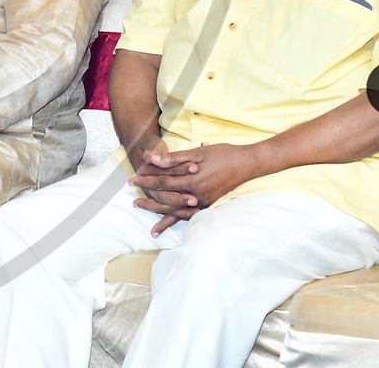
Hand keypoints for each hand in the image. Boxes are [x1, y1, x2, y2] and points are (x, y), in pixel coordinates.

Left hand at [130, 143, 260, 233]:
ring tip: (145, 216)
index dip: (146, 181)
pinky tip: (166, 226)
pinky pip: (188, 216)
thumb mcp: (197, 153)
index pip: (162, 182)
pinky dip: (176, 220)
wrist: (246, 164)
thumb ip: (174, 159)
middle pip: (166, 199)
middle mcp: (196, 195)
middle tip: (133, 201)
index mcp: (192, 180)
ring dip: (159, 213)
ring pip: (176, 211)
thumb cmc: (222, 155)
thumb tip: (152, 160)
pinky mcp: (208, 205)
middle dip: (148, 199)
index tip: (133, 181)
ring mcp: (203, 203)